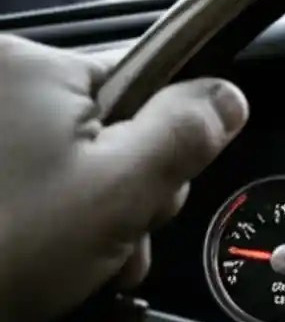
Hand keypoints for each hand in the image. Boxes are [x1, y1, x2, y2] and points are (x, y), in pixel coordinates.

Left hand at [0, 35, 246, 321]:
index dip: (162, 146)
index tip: (148, 198)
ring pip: (67, 158)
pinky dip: (48, 216)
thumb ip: (184, 135)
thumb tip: (227, 96)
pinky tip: (47, 254)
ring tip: (79, 257)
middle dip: (123, 188)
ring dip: (90, 211)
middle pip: (103, 124)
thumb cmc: (8, 251)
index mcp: (23, 63)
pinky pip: (28, 175)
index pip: (139, 84)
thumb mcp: (122, 191)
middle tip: (112, 236)